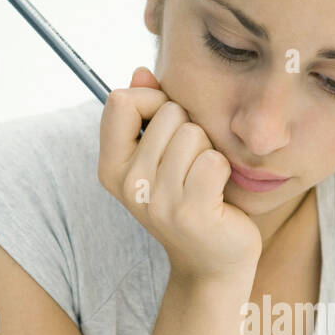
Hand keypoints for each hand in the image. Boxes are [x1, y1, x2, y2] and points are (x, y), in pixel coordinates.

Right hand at [97, 66, 261, 279]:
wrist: (212, 262)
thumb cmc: (190, 199)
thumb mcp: (160, 157)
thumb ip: (147, 111)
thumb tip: (141, 72)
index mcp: (111, 167)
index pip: (121, 100)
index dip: (152, 101)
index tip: (167, 128)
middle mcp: (128, 184)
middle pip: (167, 113)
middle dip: (189, 129)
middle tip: (191, 167)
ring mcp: (158, 201)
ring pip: (193, 134)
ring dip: (208, 151)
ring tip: (204, 181)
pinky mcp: (191, 212)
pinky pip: (213, 160)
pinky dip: (223, 170)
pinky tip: (218, 194)